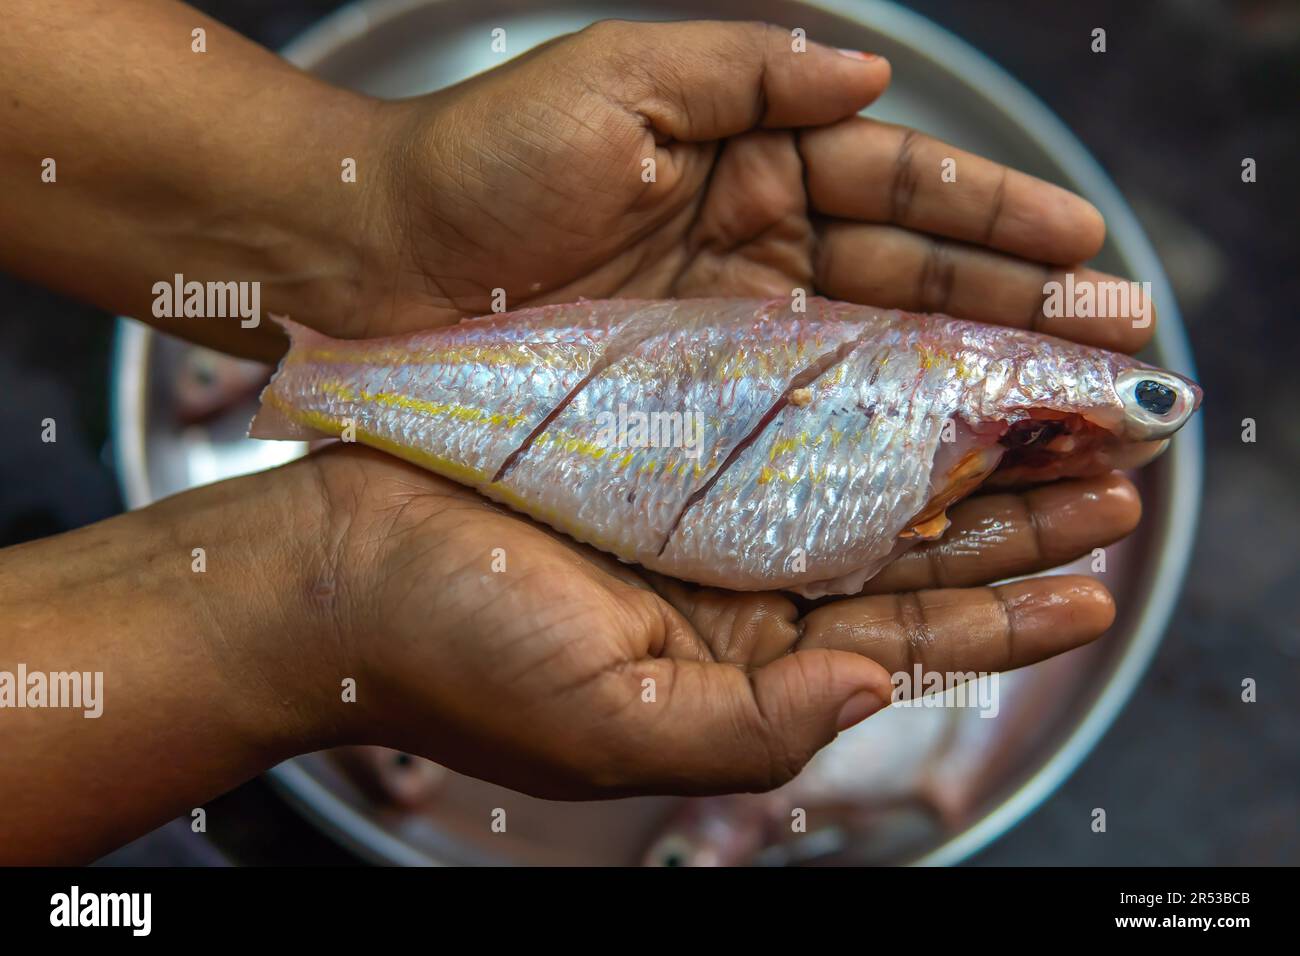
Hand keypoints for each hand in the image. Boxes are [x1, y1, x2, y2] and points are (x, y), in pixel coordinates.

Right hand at [302, 445, 1135, 797]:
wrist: (333, 568)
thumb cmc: (453, 661)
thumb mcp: (611, 728)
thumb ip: (752, 726)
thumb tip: (869, 683)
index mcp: (731, 675)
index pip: (897, 651)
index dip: (998, 625)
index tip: (1090, 591)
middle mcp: (728, 598)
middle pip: (898, 563)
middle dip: (1004, 531)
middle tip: (1107, 489)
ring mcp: (696, 516)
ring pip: (854, 485)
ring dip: (951, 461)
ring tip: (1047, 433)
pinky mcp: (656, 447)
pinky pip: (778, 423)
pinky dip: (853, 407)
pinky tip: (916, 385)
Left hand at [350, 19, 1151, 353]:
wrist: (378, 256)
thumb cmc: (486, 158)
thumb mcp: (619, 80)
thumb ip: (748, 74)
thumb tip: (874, 74)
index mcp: (752, 161)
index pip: (899, 184)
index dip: (994, 214)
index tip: (1082, 248)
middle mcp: (760, 248)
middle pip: (910, 275)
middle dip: (1013, 304)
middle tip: (1113, 342)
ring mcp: (733, 329)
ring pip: (875, 351)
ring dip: (971, 374)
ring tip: (1065, 402)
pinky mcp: (694, 399)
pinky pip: (806, 412)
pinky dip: (878, 430)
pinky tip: (949, 452)